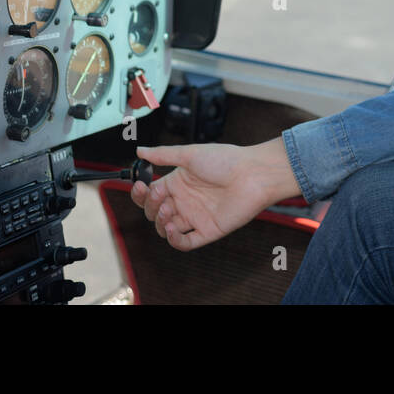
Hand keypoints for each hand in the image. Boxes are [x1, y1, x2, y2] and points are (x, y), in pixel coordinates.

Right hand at [130, 138, 298, 251]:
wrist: (253, 174)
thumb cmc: (226, 160)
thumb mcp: (190, 154)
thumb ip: (163, 154)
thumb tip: (140, 150)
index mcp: (179, 182)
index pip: (151, 193)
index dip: (142, 193)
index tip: (140, 186)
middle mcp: (185, 200)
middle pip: (155, 213)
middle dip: (150, 207)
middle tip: (160, 198)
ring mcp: (196, 217)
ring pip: (166, 229)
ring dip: (159, 223)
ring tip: (166, 211)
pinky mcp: (207, 231)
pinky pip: (185, 243)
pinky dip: (174, 240)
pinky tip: (171, 228)